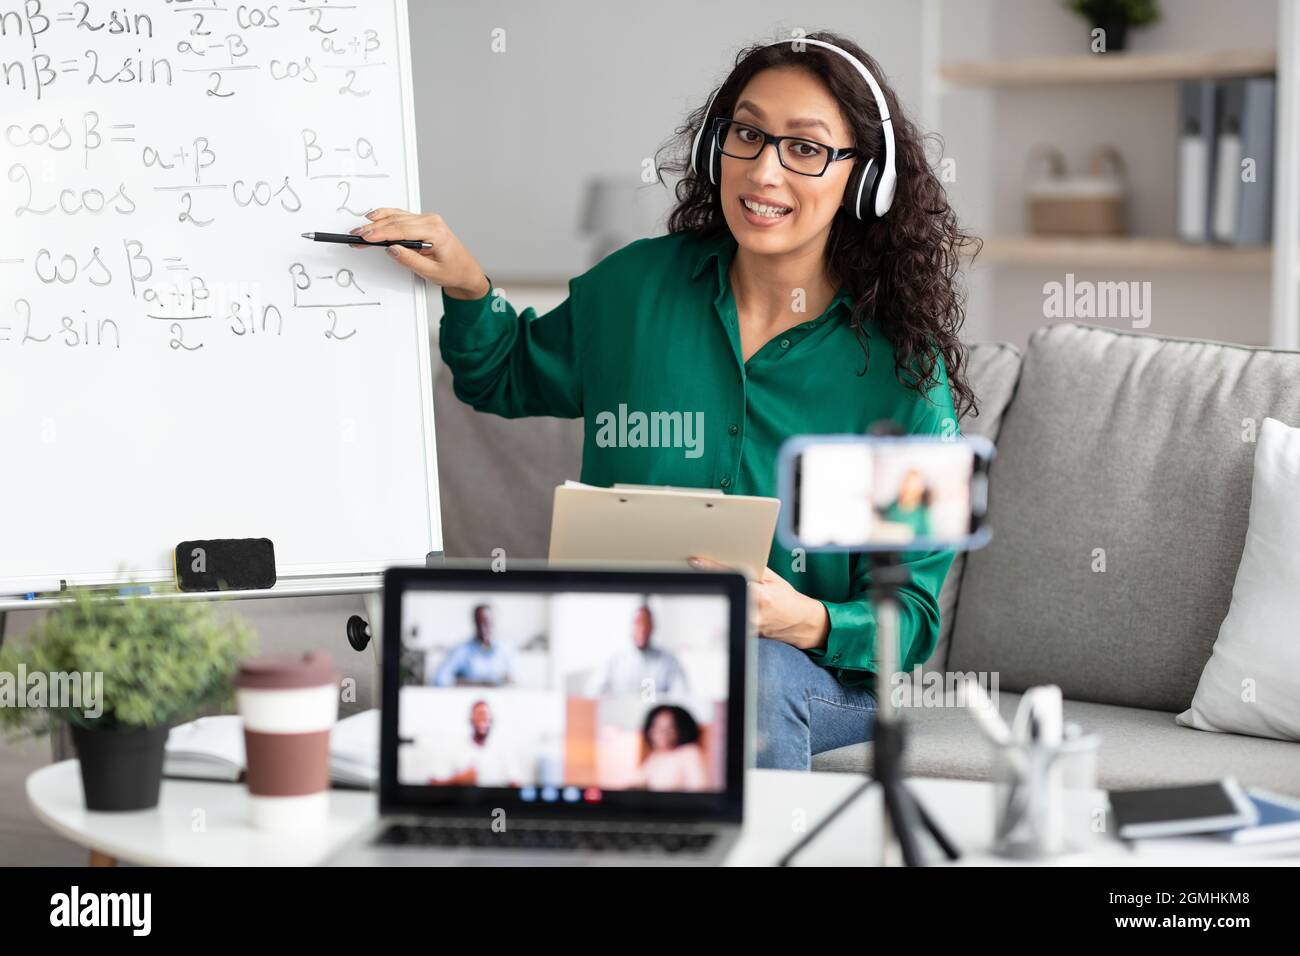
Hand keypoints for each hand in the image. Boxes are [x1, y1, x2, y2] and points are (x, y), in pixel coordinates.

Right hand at [349, 208, 488, 298]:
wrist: (466, 270)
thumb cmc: (453, 271)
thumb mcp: (431, 272)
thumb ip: (410, 260)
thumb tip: (391, 249)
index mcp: (435, 232)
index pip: (402, 230)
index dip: (381, 233)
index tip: (365, 237)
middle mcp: (432, 221)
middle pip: (397, 221)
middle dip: (374, 228)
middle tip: (356, 235)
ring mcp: (428, 220)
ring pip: (397, 217)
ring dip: (377, 222)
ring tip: (361, 229)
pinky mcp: (424, 222)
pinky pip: (402, 216)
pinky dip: (387, 217)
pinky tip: (374, 217)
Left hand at [688, 557, 828, 649]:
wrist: (799, 622)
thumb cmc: (786, 598)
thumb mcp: (774, 579)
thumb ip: (754, 568)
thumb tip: (728, 558)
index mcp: (762, 595)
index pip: (734, 579)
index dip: (713, 569)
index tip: (696, 562)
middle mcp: (754, 612)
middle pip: (724, 593)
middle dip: (711, 581)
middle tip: (691, 570)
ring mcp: (748, 625)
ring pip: (725, 606)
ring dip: (712, 595)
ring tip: (700, 584)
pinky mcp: (745, 633)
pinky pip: (729, 617)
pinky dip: (720, 607)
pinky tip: (712, 600)